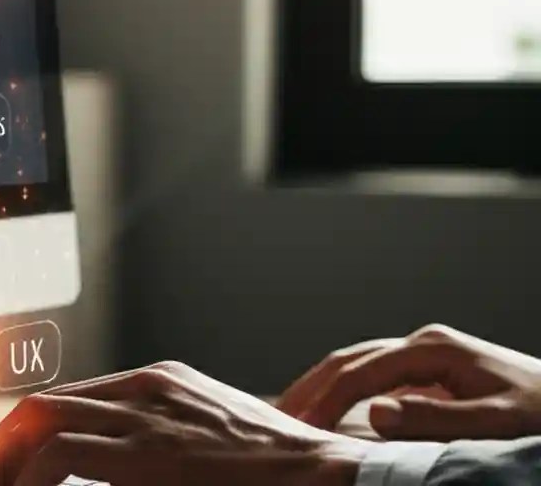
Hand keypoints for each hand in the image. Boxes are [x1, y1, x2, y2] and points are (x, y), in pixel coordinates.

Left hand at [0, 361, 371, 485]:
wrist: (329, 477)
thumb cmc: (277, 473)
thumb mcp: (210, 446)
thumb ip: (159, 453)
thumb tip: (110, 475)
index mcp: (158, 385)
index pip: (68, 402)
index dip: (23, 437)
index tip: (1, 470)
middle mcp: (145, 389)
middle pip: (42, 406)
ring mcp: (145, 414)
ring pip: (40, 422)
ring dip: (1, 464)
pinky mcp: (148, 450)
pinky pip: (60, 453)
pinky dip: (28, 477)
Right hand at [280, 324, 540, 441]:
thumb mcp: (496, 424)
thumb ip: (435, 419)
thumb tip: (372, 413)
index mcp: (433, 348)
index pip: (359, 371)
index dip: (324, 400)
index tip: (299, 428)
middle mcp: (424, 344)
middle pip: (349, 359)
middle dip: (311, 387)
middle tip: (277, 417)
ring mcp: (428, 355)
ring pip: (358, 364)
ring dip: (323, 388)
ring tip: (294, 413)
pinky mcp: (433, 372)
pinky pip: (375, 377)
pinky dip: (345, 392)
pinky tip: (332, 412)